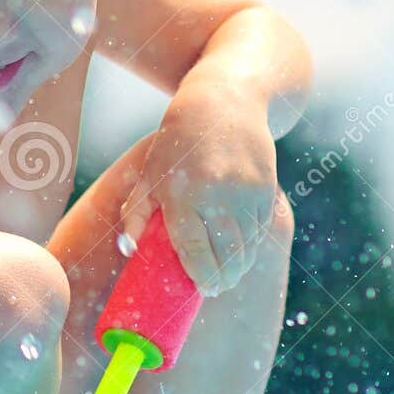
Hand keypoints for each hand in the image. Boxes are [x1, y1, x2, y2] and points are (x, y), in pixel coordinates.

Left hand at [121, 76, 281, 295]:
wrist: (222, 103)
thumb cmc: (175, 146)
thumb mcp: (147, 177)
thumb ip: (134, 216)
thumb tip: (127, 251)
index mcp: (181, 196)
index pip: (193, 252)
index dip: (201, 277)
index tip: (203, 289)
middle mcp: (215, 195)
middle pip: (226, 256)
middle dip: (224, 278)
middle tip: (218, 286)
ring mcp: (244, 191)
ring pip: (247, 246)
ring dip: (240, 264)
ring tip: (230, 272)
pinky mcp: (265, 187)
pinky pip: (261, 228)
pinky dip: (253, 243)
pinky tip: (242, 247)